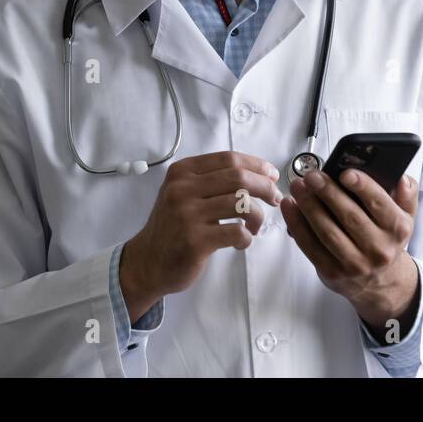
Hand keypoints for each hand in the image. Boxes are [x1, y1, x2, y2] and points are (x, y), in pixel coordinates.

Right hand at [120, 151, 282, 319]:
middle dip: (265, 187)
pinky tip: (241, 241)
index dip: (256, 165)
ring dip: (257, 215)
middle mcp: (182, 189)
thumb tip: (259, 174)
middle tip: (274, 198)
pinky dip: (247, 237)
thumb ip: (211, 180)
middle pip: (238, 178)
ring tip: (254, 225)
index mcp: (182, 172)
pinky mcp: (195, 241)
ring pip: (241, 204)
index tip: (272, 175)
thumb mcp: (182, 193)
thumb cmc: (172, 227)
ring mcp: (187, 214)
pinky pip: (236, 232)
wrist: (148, 262)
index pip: (229, 159)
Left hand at [280, 170, 419, 336]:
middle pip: (349, 216)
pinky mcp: (332, 272)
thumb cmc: (386, 240)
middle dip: (328, 193)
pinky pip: (311, 246)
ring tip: (298, 187)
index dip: (362, 186)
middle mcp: (378, 249)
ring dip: (309, 207)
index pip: (379, 204)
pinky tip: (290, 207)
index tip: (345, 172)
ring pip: (328, 231)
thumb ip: (406, 195)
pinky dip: (297, 225)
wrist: (380, 281)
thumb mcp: (404, 217)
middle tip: (312, 176)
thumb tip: (402, 180)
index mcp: (397, 229)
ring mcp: (355, 263)